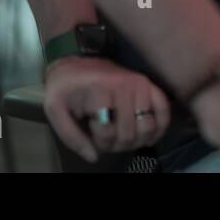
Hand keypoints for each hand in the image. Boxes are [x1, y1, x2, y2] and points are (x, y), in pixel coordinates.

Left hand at [43, 56, 171, 161]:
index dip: (98, 141)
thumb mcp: (55, 111)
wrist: (76, 62)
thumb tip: (93, 157)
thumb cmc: (65, 88)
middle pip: (129, 132)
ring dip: (135, 140)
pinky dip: (161, 126)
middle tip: (106, 139)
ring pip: (147, 126)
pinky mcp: (149, 84)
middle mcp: (124, 86)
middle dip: (116, 143)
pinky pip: (164, 108)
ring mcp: (140, 84)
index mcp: (100, 90)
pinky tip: (150, 136)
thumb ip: (71, 137)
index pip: (107, 130)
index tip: (91, 133)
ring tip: (122, 137)